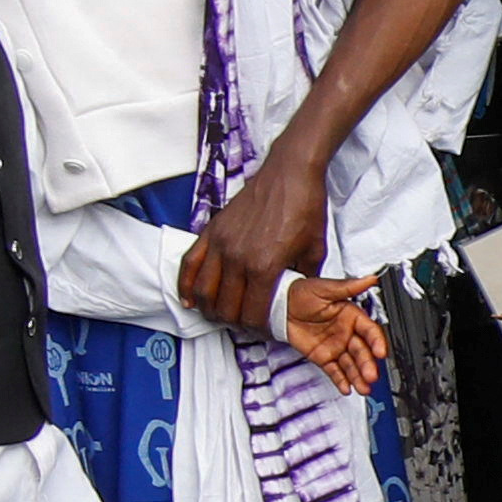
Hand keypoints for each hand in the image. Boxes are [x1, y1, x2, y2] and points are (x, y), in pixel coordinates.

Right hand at [182, 155, 328, 329]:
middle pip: (225, 307)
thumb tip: (297, 296)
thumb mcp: (316, 249)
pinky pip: (190, 263)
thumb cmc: (306, 206)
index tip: (263, 330)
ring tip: (218, 315)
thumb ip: (305, 278)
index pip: (252, 314)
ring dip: (209, 309)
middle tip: (243, 324)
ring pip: (203, 290)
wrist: (290, 172)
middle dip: (234, 322)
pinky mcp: (212, 230)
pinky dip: (186, 285)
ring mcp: (221, 244)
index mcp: (265, 267)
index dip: (258, 329)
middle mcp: (238, 259)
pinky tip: (189, 299)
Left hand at [280, 274, 386, 393]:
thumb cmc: (302, 293)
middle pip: (362, 351)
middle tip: (371, 375)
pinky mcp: (323, 357)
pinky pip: (334, 371)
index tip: (380, 352)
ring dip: (359, 376)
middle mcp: (347, 333)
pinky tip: (347, 388)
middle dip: (367, 365)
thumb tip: (370, 279)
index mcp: (352, 316)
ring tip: (364, 387)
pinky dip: (341, 380)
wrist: (279, 305)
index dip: (376, 342)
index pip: (369, 331)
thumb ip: (349, 287)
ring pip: (351, 364)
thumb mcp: (326, 288)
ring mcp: (336, 346)